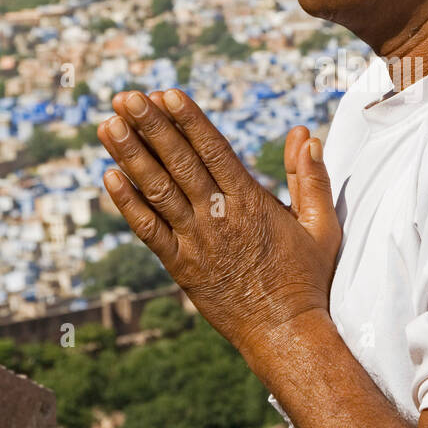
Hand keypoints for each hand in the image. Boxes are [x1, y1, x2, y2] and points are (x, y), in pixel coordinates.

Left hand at [97, 89, 340, 362]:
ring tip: (107, 125)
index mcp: (251, 202)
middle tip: (125, 97)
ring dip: (130, 156)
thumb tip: (304, 135)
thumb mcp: (321, 225)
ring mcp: (195, 242)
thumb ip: (311, 178)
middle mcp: (218, 217)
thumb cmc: (306, 278)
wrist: (284, 333)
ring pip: (157, 191)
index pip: (213, 150)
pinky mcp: (180, 267)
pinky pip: (148, 231)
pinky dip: (128, 204)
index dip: (188, 120)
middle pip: (178, 163)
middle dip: (150, 126)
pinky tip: (110, 177)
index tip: (167, 93)